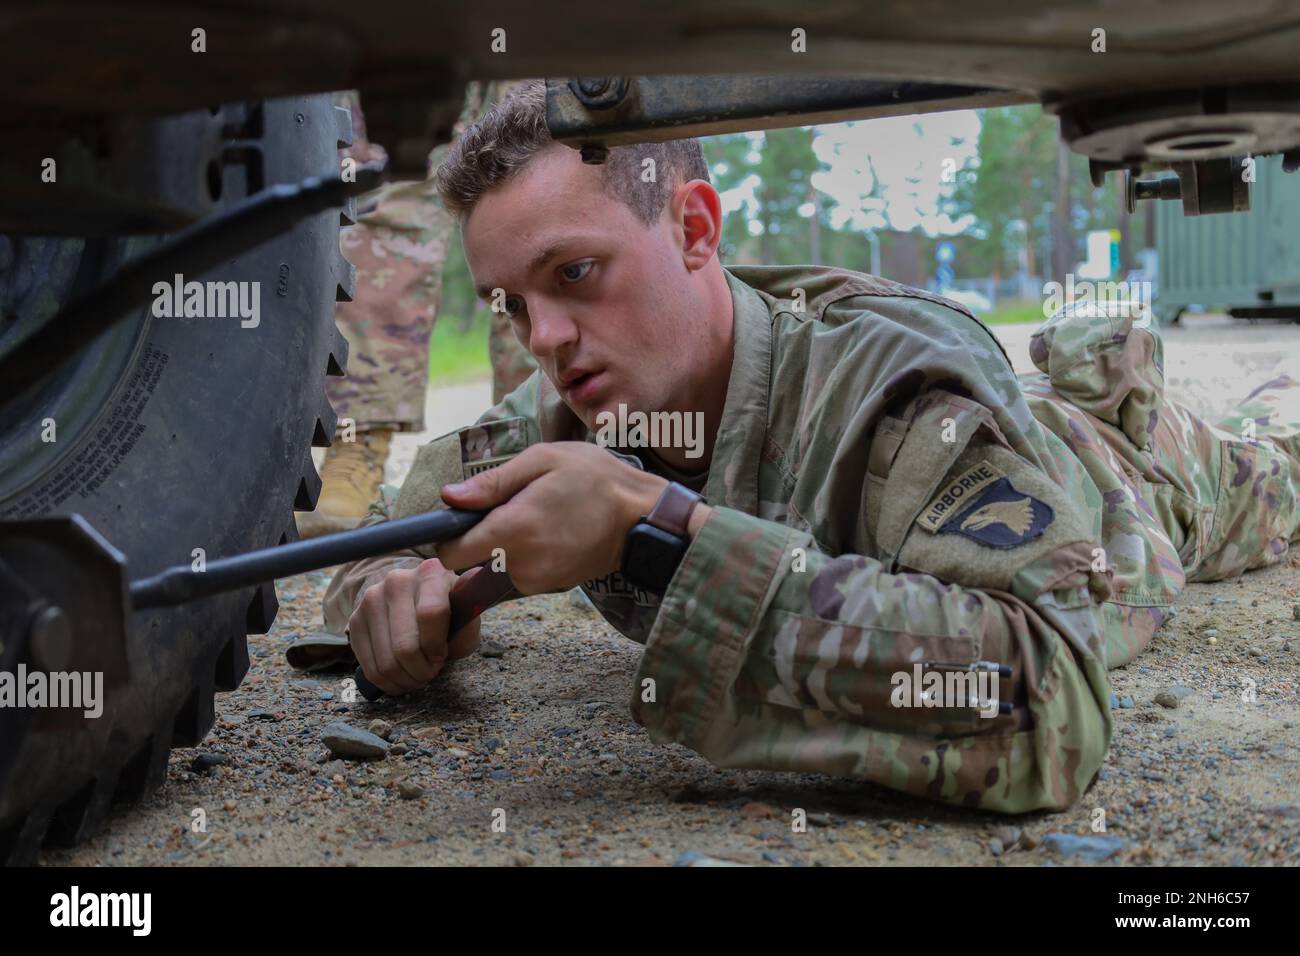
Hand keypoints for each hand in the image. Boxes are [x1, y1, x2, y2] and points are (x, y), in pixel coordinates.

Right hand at [347, 559, 481, 695]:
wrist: (416, 603)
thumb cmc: (447, 614)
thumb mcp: (466, 618)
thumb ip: (468, 622)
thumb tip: (471, 602)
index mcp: (430, 573)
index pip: (430, 614)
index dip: (436, 646)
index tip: (441, 657)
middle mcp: (396, 581)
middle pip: (404, 645)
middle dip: (421, 670)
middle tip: (429, 672)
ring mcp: (371, 599)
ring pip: (386, 661)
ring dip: (404, 679)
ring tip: (416, 676)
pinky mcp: (355, 619)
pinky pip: (368, 666)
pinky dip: (386, 681)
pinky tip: (400, 677)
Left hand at [436, 442, 671, 593]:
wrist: (644, 518)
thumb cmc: (597, 480)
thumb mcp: (543, 461)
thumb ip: (492, 482)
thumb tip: (449, 497)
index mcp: (512, 530)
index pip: (450, 555)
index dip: (448, 536)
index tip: (463, 518)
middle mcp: (520, 564)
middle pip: (473, 560)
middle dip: (482, 535)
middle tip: (514, 505)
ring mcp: (537, 580)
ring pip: (497, 565)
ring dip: (507, 544)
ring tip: (540, 514)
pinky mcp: (552, 586)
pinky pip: (521, 571)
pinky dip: (527, 554)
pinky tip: (552, 530)